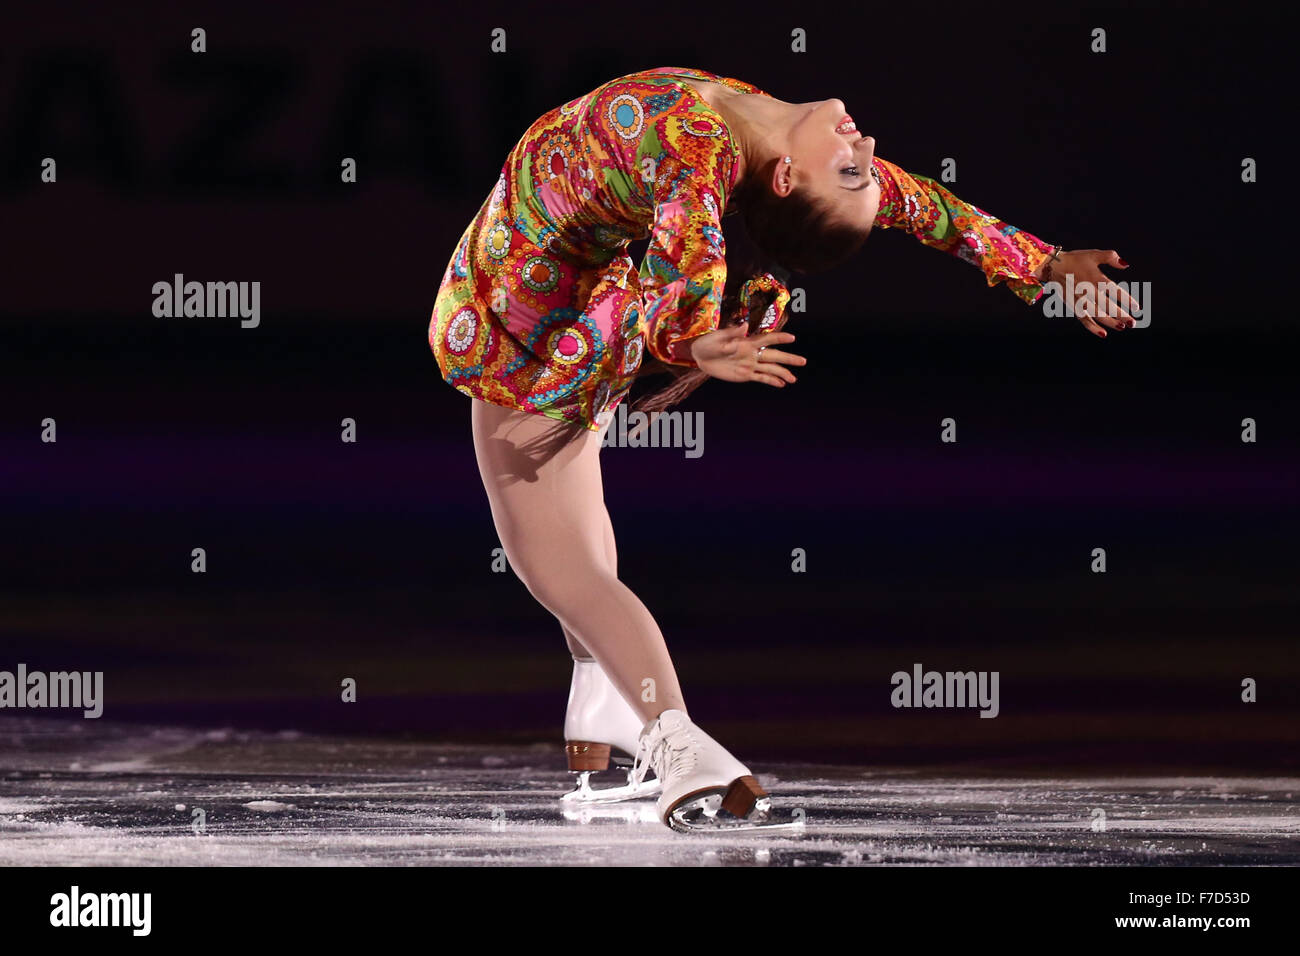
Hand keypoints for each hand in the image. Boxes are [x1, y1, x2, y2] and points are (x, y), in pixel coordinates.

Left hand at [686, 325, 804, 386]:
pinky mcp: (745, 374)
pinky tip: (782, 384)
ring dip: (783, 373)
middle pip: (774, 356)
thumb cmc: (708, 343)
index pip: (766, 339)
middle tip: (803, 361)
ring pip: (770, 369)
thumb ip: (732, 334)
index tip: (792, 338)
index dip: (779, 338)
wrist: (699, 356)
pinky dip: (771, 381)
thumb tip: (745, 326)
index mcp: (746, 342)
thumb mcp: (718, 337)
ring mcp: (750, 364)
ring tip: (794, 379)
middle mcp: (752, 353)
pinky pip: (761, 378)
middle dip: (788, 359)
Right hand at [1040, 249, 1137, 338]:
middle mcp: (1087, 290)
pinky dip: (1092, 327)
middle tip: (1133, 323)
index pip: (1113, 290)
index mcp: (1094, 277)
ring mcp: (1079, 300)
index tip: (1136, 307)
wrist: (1052, 266)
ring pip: (1096, 314)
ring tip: (1122, 327)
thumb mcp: (1094, 254)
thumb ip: (1111, 257)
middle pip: (1106, 305)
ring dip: (1110, 322)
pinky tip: (1103, 334)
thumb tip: (1126, 265)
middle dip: (1121, 315)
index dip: (1126, 299)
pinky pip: (1083, 319)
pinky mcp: (1073, 306)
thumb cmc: (1075, 259)